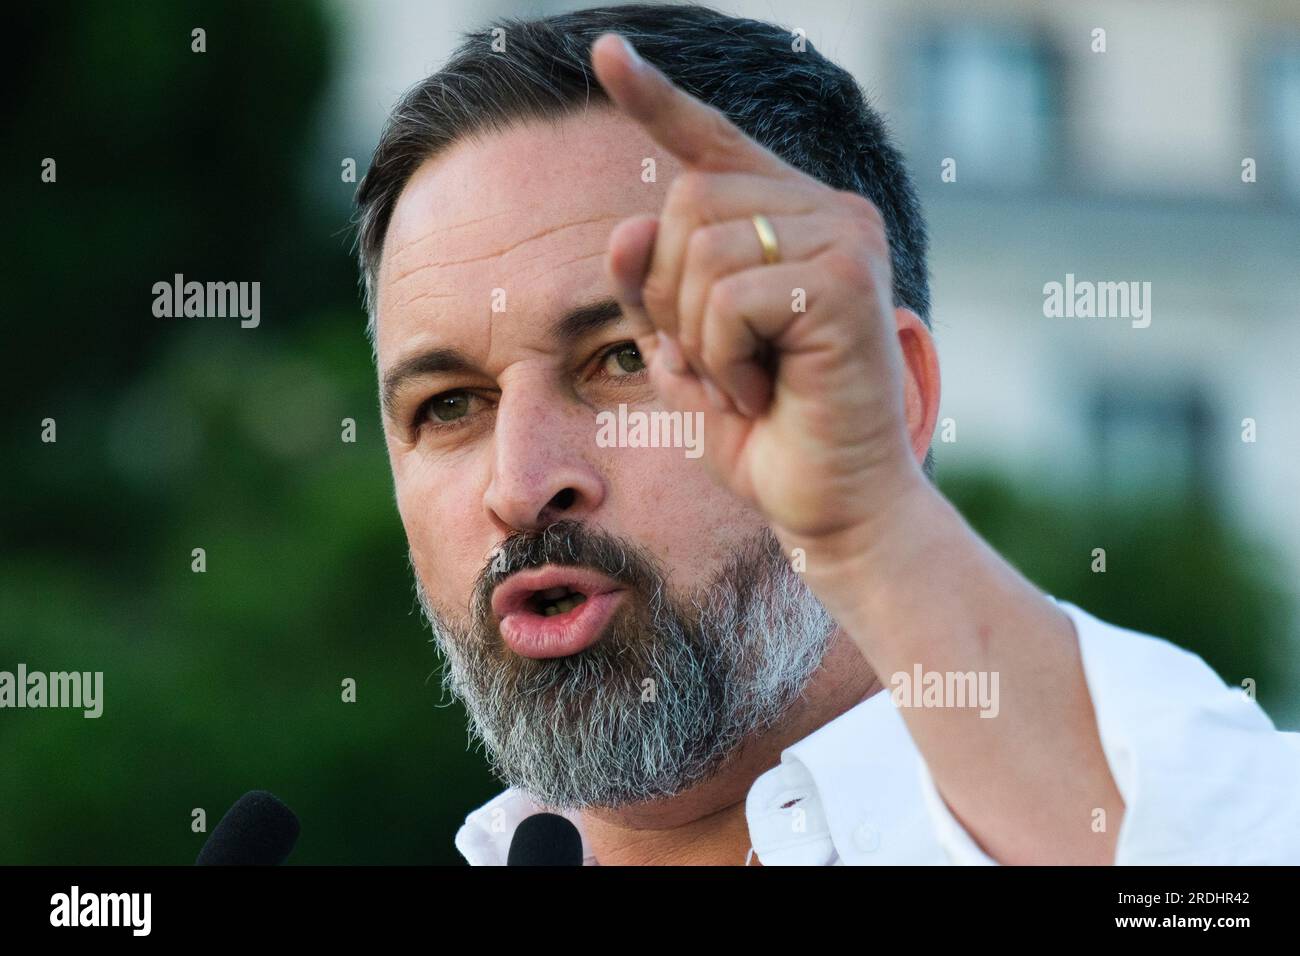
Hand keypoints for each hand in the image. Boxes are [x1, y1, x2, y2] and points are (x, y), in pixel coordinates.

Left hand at [591, 34, 924, 559]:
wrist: (835, 504)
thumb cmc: (768, 431)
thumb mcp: (687, 353)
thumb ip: (654, 291)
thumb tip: (624, 228)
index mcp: (790, 220)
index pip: (711, 145)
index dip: (656, 100)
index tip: (605, 53)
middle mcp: (826, 211)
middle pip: (683, 200)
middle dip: (672, 298)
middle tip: (722, 364)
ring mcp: (843, 236)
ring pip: (698, 247)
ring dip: (698, 336)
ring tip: (749, 380)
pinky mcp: (848, 276)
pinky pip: (727, 296)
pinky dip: (723, 359)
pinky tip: (767, 392)